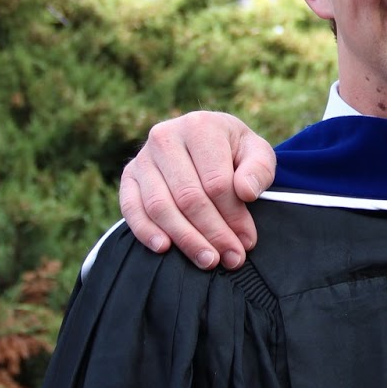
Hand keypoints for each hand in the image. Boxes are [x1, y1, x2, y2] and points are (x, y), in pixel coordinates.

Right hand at [119, 111, 276, 269]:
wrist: (206, 142)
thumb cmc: (235, 152)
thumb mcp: (257, 153)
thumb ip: (258, 170)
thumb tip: (245, 192)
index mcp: (200, 126)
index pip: (216, 182)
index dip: (233, 216)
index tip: (247, 241)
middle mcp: (165, 137)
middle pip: (188, 197)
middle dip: (212, 233)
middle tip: (230, 258)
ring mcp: (143, 157)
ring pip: (160, 206)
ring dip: (185, 238)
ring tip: (207, 261)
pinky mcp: (129, 176)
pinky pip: (131, 208)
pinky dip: (145, 231)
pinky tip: (164, 248)